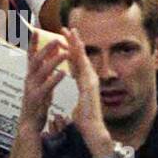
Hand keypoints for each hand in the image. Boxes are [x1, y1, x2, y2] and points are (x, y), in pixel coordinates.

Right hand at [17, 35, 68, 135]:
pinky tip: (62, 73)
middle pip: (36, 60)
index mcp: (30, 76)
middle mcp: (29, 80)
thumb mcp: (39, 85)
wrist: (29, 124)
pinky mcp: (37, 99)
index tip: (36, 30)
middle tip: (57, 39)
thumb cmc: (36, 104)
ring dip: (53, 61)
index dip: (33, 44)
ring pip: (41, 71)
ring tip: (64, 53)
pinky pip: (46, 87)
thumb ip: (42, 73)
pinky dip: (54, 79)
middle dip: (46, 49)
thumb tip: (48, 58)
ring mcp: (32, 89)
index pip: (31, 56)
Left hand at [63, 26, 109, 152]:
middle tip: (67, 28)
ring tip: (70, 31)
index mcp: (85, 81)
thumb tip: (80, 94)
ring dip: (76, 44)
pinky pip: (83, 67)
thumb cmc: (86, 118)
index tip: (65, 38)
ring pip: (83, 58)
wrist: (93, 129)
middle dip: (74, 41)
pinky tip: (75, 47)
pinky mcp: (90, 85)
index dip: (71, 49)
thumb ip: (81, 94)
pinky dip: (79, 56)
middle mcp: (89, 78)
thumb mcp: (80, 101)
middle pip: (81, 56)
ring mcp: (91, 80)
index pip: (77, 62)